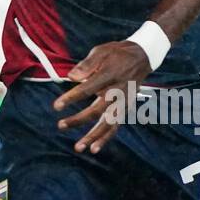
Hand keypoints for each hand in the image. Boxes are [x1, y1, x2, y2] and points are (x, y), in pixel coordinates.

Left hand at [53, 39, 153, 154]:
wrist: (143, 57)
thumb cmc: (116, 53)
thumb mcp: (101, 51)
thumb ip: (86, 64)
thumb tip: (71, 77)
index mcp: (110, 75)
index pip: (87, 89)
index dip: (71, 98)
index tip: (56, 106)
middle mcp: (118, 91)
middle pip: (97, 110)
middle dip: (78, 120)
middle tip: (60, 126)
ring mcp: (124, 102)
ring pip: (108, 123)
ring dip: (93, 136)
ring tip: (79, 148)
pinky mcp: (126, 109)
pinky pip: (115, 126)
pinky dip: (106, 138)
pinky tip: (94, 148)